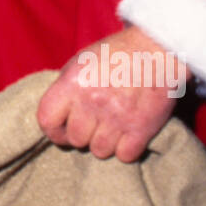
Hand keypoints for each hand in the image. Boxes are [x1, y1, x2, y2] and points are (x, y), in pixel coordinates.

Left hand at [36, 27, 184, 162]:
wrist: (158, 49)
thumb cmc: (117, 53)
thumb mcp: (82, 60)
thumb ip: (66, 87)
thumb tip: (57, 112)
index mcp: (73, 83)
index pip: (46, 120)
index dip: (53, 129)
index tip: (62, 129)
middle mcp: (92, 101)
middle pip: (75, 139)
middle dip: (82, 135)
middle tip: (94, 123)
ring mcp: (117, 117)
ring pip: (99, 151)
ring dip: (105, 142)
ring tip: (113, 125)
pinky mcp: (141, 128)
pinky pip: (124, 155)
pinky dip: (126, 149)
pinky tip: (129, 133)